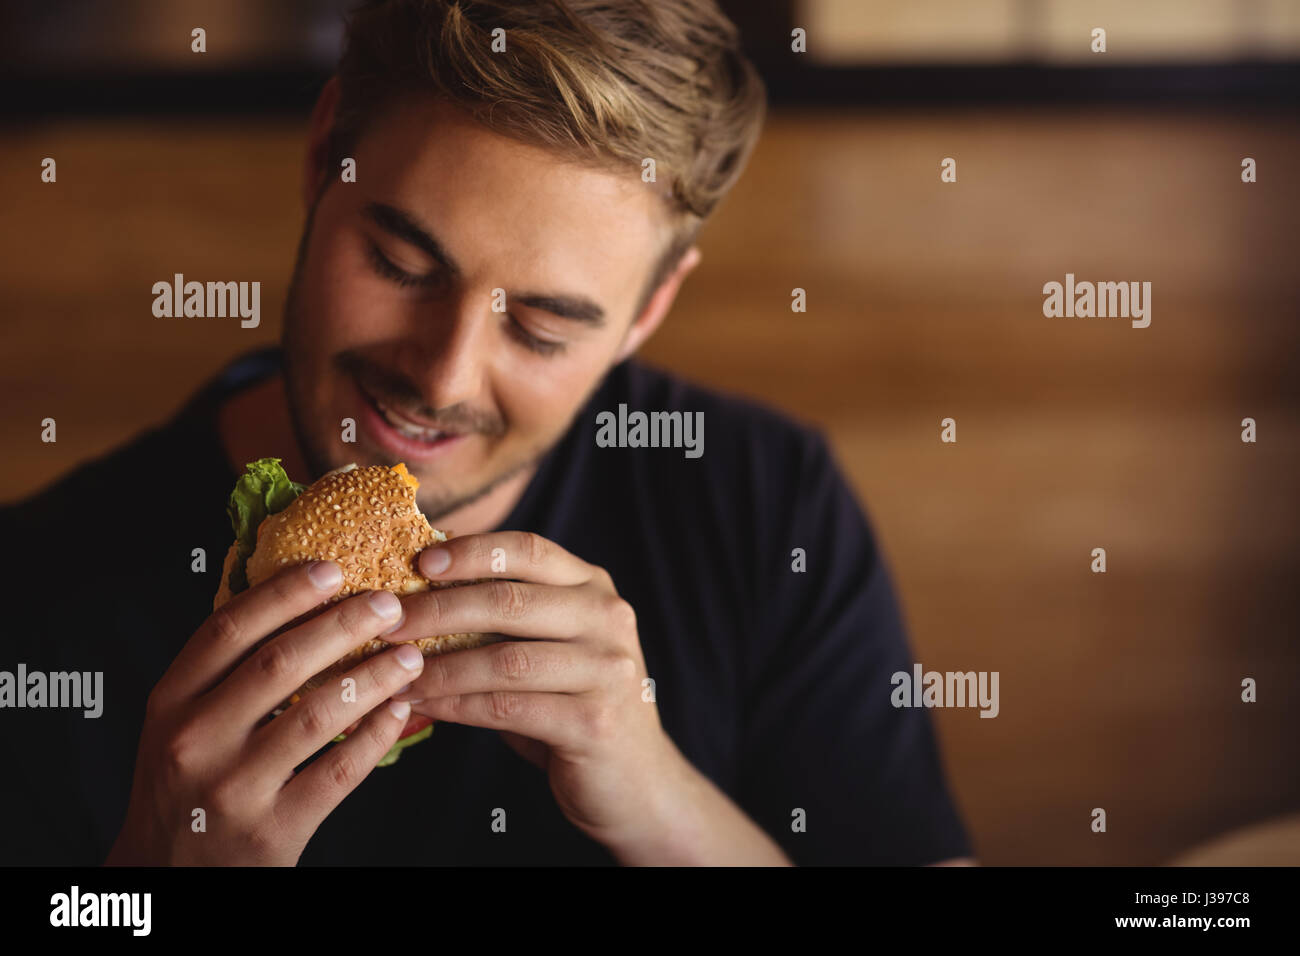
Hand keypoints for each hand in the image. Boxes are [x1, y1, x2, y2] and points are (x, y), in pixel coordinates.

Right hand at [105, 561, 424, 865]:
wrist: (170, 879)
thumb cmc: (188, 784)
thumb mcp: (181, 722)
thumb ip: (222, 669)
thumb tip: (295, 594)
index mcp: (170, 702)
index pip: (227, 629)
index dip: (283, 592)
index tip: (332, 569)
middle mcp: (194, 741)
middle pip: (279, 663)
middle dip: (343, 625)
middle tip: (389, 604)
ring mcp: (232, 788)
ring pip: (317, 714)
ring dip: (373, 677)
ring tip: (410, 655)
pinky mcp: (272, 831)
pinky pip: (339, 772)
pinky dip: (377, 735)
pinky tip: (401, 711)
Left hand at [380, 532, 701, 858]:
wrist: (637, 782)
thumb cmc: (575, 707)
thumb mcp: (551, 648)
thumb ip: (506, 620)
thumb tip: (419, 594)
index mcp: (594, 588)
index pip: (529, 550)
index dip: (472, 552)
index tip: (420, 561)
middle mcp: (608, 619)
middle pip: (510, 601)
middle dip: (437, 610)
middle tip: (387, 623)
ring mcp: (607, 670)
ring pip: (504, 659)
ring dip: (438, 667)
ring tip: (393, 673)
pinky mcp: (595, 721)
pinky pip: (507, 708)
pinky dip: (455, 706)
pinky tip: (422, 706)